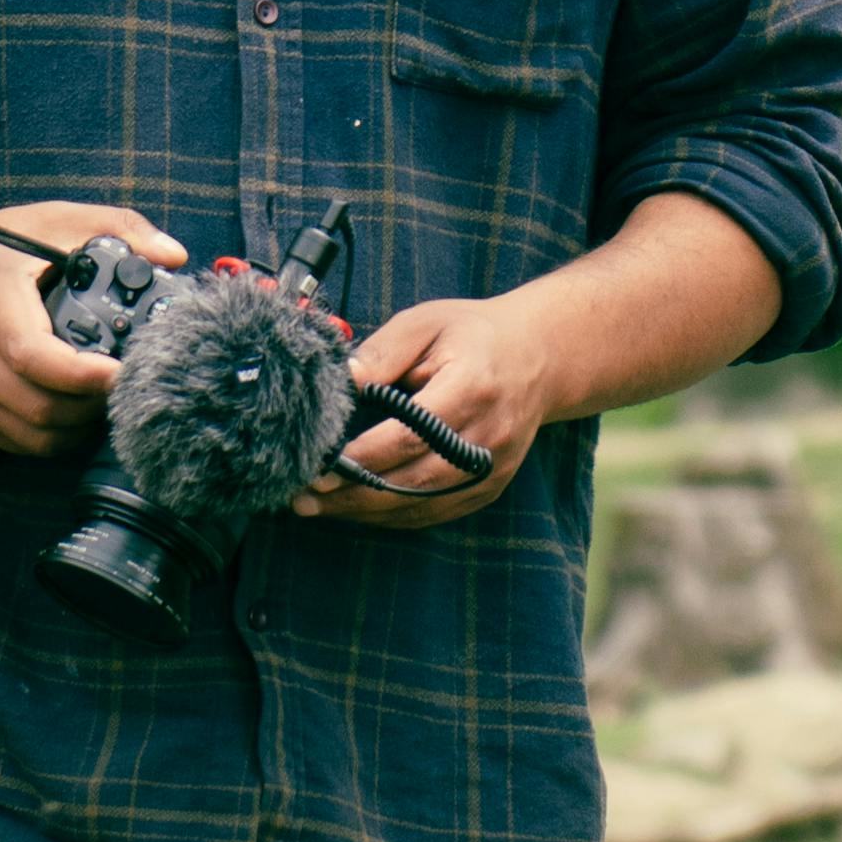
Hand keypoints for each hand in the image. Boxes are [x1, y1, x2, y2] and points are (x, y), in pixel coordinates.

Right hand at [0, 197, 181, 458]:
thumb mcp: (53, 219)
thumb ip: (118, 228)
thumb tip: (172, 255)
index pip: (34, 356)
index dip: (84, 374)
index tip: (123, 370)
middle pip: (41, 406)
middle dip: (94, 404)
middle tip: (127, 383)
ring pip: (34, 435)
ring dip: (79, 426)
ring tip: (106, 397)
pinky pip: (20, 445)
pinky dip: (57, 438)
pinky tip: (78, 412)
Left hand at [302, 291, 561, 523]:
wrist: (538, 357)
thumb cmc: (473, 335)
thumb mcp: (426, 324)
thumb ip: (382, 353)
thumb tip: (338, 383)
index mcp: (472, 389)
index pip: (411, 435)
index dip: (362, 458)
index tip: (318, 467)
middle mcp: (488, 437)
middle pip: (414, 481)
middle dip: (353, 494)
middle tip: (303, 498)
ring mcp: (493, 468)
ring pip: (423, 505)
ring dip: (366, 511)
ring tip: (318, 507)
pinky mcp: (490, 487)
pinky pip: (437, 512)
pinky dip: (394, 516)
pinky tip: (357, 510)